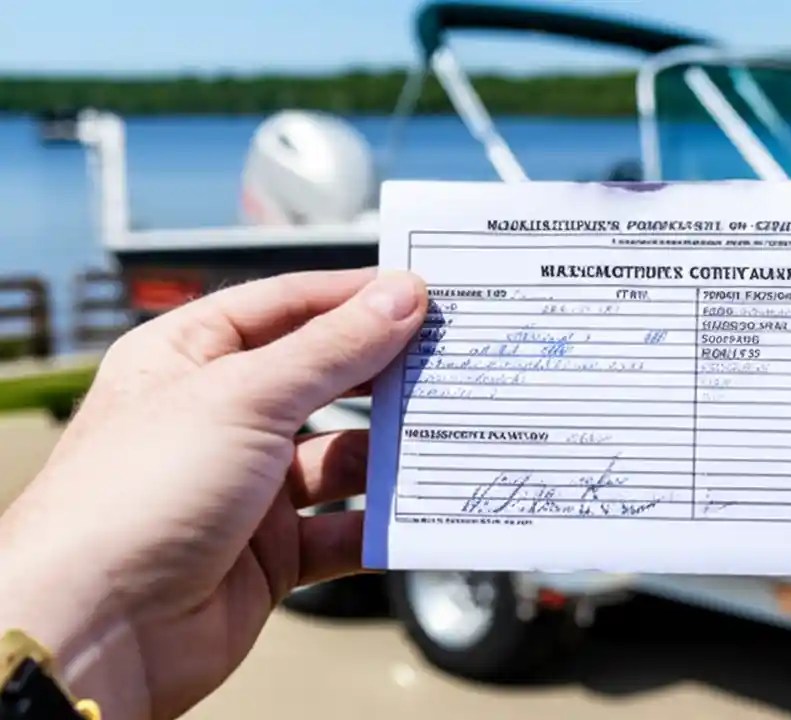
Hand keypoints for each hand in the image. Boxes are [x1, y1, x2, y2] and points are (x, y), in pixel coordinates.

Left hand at [0, 269, 426, 719]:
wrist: (96, 631)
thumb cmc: (135, 497)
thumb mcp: (243, 398)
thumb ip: (332, 350)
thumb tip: (400, 297)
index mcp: (188, 359)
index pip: (285, 306)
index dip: (355, 297)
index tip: (424, 293)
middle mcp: (219, 418)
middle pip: (322, 379)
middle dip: (383, 373)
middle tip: (449, 359)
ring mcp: (246, 488)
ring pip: (340, 456)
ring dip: (387, 452)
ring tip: (443, 434)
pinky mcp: (270, 552)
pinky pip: (342, 529)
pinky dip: (379, 524)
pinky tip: (416, 512)